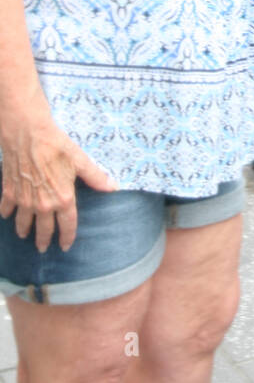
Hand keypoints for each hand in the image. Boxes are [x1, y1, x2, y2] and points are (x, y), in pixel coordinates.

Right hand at [0, 99, 116, 252]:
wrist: (27, 134)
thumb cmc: (56, 145)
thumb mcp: (80, 160)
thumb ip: (96, 177)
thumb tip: (113, 187)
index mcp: (63, 199)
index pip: (67, 225)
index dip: (67, 237)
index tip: (65, 246)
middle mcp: (43, 204)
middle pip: (43, 230)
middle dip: (43, 241)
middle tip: (42, 248)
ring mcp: (24, 200)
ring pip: (23, 223)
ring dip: (24, 230)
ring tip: (24, 235)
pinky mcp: (9, 192)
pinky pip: (7, 209)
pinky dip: (7, 213)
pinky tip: (8, 214)